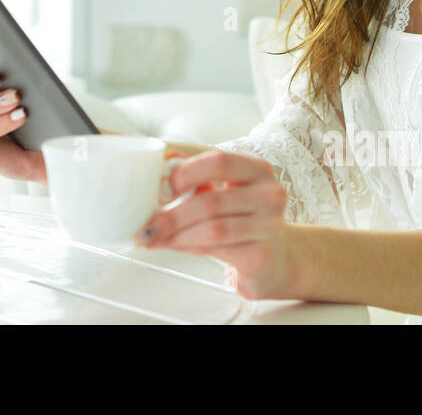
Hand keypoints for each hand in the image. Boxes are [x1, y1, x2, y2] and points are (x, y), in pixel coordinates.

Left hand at [135, 149, 309, 300]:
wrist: (274, 261)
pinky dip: (187, 246)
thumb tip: (153, 174)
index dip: (184, 170)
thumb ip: (196, 181)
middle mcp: (270, 194)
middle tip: (147, 220)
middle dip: (173, 211)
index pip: (217, 160)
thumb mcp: (224, 193)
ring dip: (175, 233)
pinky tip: (170, 244)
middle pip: (212, 198)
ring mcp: (269, 225)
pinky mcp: (261, 254)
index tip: (156, 183)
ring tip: (152, 236)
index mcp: (257, 169)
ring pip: (213, 228)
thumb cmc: (241, 220)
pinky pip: (216, 249)